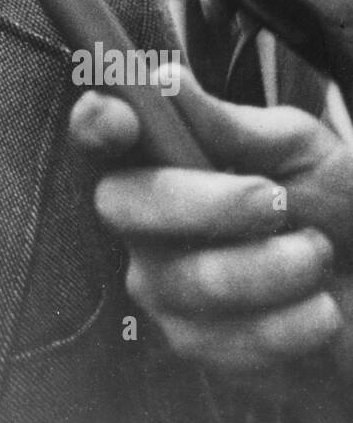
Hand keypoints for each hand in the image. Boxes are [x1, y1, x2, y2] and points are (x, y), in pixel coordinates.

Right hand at [69, 69, 352, 398]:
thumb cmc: (329, 205)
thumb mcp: (296, 150)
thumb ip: (229, 124)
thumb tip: (164, 79)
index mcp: (160, 158)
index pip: (98, 136)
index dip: (93, 124)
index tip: (119, 115)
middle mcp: (143, 221)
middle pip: (122, 206)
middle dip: (208, 204)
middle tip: (276, 201)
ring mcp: (162, 285)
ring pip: (191, 279)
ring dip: (277, 266)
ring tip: (318, 253)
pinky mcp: (195, 344)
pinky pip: (229, 339)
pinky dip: (294, 320)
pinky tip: (320, 306)